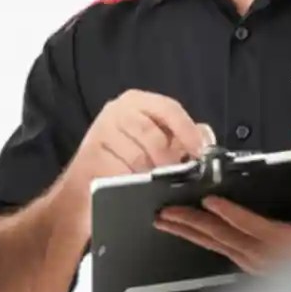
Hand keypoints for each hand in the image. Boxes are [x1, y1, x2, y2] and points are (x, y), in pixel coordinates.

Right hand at [57, 90, 208, 229]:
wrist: (84, 189)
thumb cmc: (124, 162)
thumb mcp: (156, 144)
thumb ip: (181, 136)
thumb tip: (206, 137)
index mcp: (136, 101)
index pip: (169, 108)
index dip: (187, 131)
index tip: (199, 152)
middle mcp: (117, 110)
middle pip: (154, 135)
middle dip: (167, 159)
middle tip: (172, 175)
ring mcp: (101, 132)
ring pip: (139, 156)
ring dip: (149, 174)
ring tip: (149, 181)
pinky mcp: (90, 156)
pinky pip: (122, 172)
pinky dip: (131, 181)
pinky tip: (130, 185)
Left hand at [154, 180, 290, 274]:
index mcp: (280, 242)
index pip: (248, 225)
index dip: (228, 212)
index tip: (209, 200)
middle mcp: (260, 255)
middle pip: (220, 235)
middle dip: (190, 222)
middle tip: (165, 212)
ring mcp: (251, 263)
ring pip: (214, 245)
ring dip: (187, 232)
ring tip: (164, 221)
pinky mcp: (248, 267)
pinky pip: (218, 252)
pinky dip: (200, 241)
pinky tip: (187, 233)